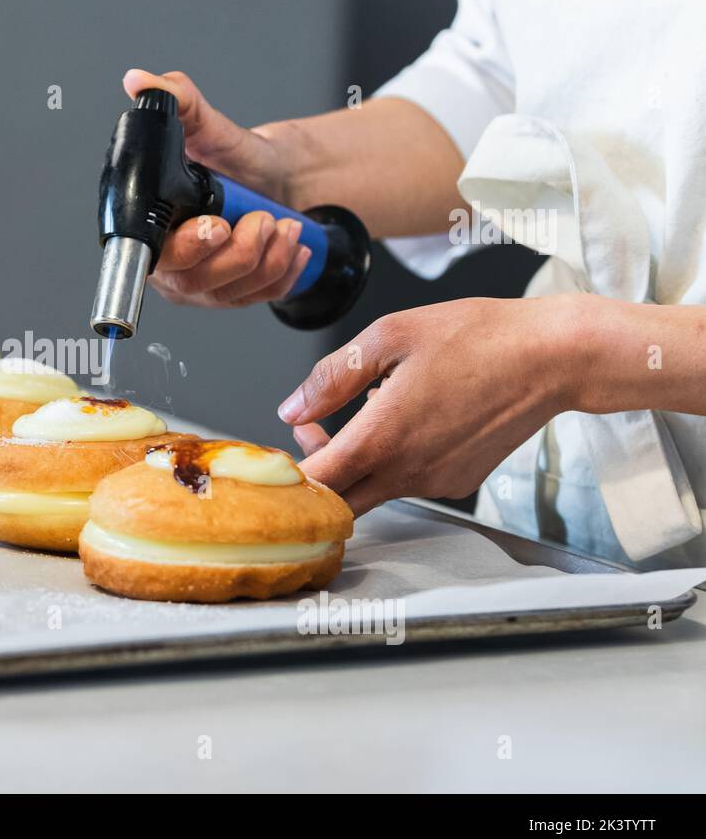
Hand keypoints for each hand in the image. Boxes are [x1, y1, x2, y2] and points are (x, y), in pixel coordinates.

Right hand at [122, 69, 306, 306]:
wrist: (274, 181)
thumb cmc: (234, 160)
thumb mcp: (208, 126)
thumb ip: (176, 102)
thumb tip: (140, 82)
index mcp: (153, 228)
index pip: (155, 255)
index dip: (187, 247)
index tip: (218, 224)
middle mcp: (172, 266)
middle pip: (197, 280)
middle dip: (240, 250)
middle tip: (262, 218)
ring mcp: (204, 287)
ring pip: (233, 293)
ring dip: (269, 257)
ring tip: (283, 225)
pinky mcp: (235, 297)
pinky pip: (261, 297)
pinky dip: (285, 270)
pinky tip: (291, 244)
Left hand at [278, 296, 587, 514]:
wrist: (554, 357)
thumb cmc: (477, 337)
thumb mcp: (389, 336)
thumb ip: (331, 377)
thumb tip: (291, 408)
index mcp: (382, 439)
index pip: (315, 483)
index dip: (288, 472)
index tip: (285, 444)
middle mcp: (407, 473)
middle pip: (338, 503)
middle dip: (315, 476)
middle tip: (314, 429)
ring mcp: (436, 482)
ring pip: (372, 492)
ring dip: (354, 464)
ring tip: (364, 409)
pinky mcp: (459, 482)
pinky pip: (408, 483)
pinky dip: (392, 461)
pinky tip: (406, 419)